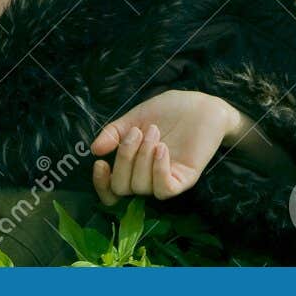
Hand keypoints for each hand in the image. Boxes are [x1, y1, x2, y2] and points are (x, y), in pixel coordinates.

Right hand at [90, 90, 241, 204]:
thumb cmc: (169, 110)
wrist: (200, 104)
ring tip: (155, 132)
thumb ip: (115, 132)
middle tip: (137, 132)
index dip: (101, 184)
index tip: (100, 163)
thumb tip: (95, 149)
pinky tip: (162, 149)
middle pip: (123, 188)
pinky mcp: (184, 180)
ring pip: (141, 187)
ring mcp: (165, 179)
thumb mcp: (136, 117)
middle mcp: (147, 177)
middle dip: (125, 158)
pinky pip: (164, 189)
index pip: (112, 191)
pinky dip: (158, 169)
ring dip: (143, 158)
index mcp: (133, 165)